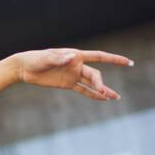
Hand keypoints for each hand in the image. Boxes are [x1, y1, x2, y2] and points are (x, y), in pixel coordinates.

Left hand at [16, 48, 132, 100]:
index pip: (99, 57)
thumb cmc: (36, 59)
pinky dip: (92, 95)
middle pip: (94, 74)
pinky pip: (83, 90)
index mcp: (76, 56)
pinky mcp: (67, 84)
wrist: (25, 68)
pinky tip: (102, 99)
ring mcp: (73, 75)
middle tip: (104, 92)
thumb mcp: (47, 58)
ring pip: (91, 83)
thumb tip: (72, 57)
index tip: (128, 62)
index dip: (114, 59)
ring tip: (115, 97)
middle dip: (100, 83)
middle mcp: (77, 65)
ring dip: (102, 90)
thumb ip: (60, 58)